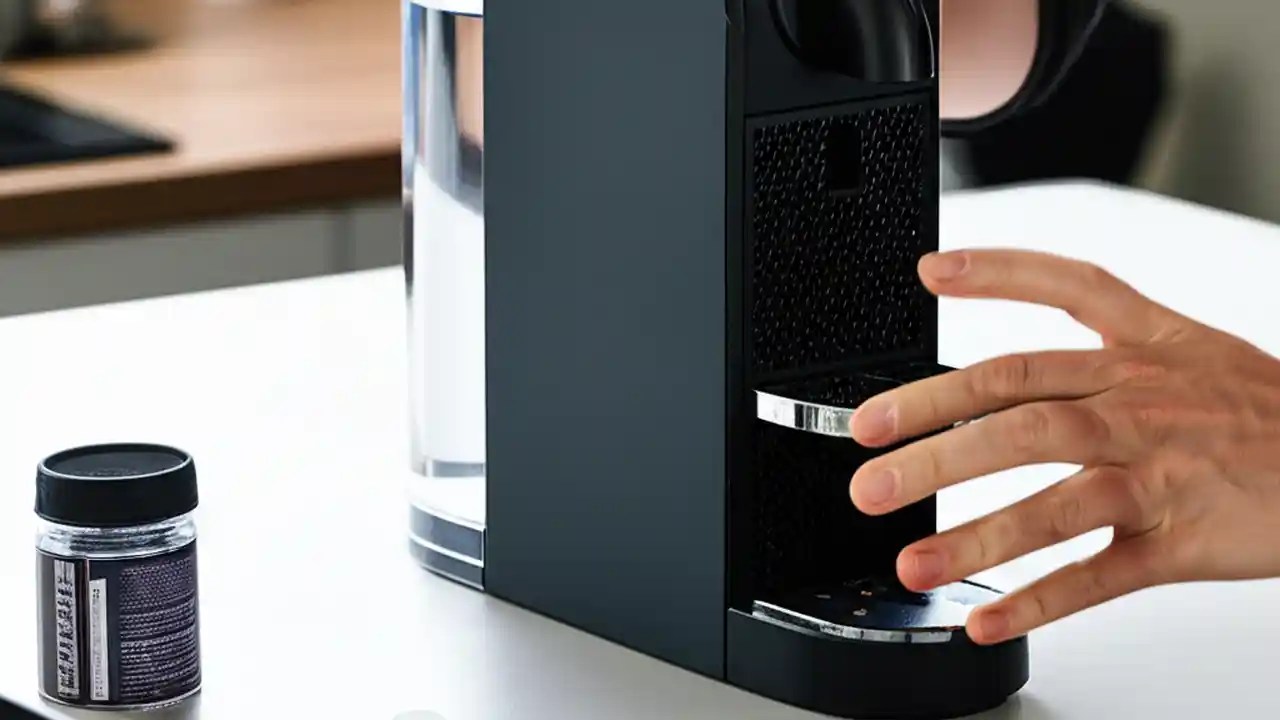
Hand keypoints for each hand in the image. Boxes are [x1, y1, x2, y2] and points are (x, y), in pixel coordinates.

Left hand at [847, 249, 1279, 644]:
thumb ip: (1110, 349)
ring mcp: (1161, 472)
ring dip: (973, 531)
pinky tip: (987, 618)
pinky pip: (1101, 574)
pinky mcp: (1183, 540)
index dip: (998, 272)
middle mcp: (1142, 403)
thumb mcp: (1194, 354)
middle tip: (865, 458)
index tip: (929, 272)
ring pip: (1052, 496)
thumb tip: (1021, 371)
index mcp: (1145, 350)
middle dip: (934, 432)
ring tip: (909, 557)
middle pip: (1021, 407)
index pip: (1065, 289)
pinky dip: (1040, 600)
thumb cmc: (1265, 416)